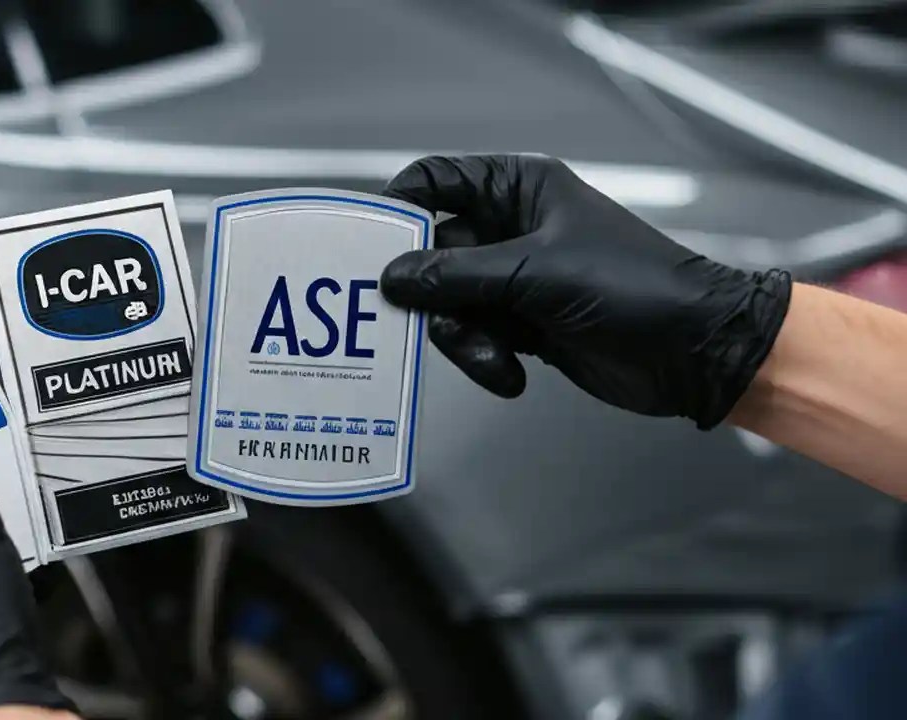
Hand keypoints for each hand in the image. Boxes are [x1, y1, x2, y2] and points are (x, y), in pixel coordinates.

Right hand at [380, 154, 791, 428]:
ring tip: (493, 357)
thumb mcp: (536, 273)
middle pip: (433, 253)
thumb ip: (456, 274)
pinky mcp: (522, 324)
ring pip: (449, 304)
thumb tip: (391, 276)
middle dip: (431, 295)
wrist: (695, 352)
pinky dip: (485, 359)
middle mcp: (511, 228)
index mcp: (518, 189)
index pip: (437, 181)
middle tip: (423, 321)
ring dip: (463, 338)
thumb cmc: (634, 287)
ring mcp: (515, 279)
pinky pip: (475, 337)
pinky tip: (512, 375)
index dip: (398, 206)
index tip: (369, 245)